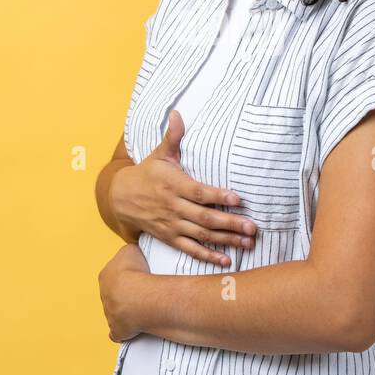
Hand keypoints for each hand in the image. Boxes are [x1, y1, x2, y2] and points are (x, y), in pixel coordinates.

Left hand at [98, 242, 149, 341]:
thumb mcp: (131, 250)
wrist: (138, 297)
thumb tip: (132, 254)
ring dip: (128, 312)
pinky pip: (118, 332)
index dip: (125, 277)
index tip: (137, 277)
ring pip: (117, 313)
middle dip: (127, 295)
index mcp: (105, 276)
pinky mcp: (117, 330)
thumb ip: (129, 253)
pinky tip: (134, 329)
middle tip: (143, 293)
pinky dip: (124, 331)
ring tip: (145, 308)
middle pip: (114, 295)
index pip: (113, 276)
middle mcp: (104, 296)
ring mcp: (109, 314)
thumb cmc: (135, 272)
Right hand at [109, 109, 257, 266]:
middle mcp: (173, 206)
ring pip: (201, 235)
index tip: (237, 198)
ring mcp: (171, 224)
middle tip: (252, 228)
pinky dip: (207, 256)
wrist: (121, 197)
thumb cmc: (147, 172)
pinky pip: (190, 249)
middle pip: (204, 218)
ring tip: (247, 243)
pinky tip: (226, 260)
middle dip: (230, 224)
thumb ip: (173, 136)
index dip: (218, 196)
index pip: (198, 192)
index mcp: (172, 184)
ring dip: (225, 241)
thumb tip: (178, 113)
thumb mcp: (159, 153)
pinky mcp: (169, 237)